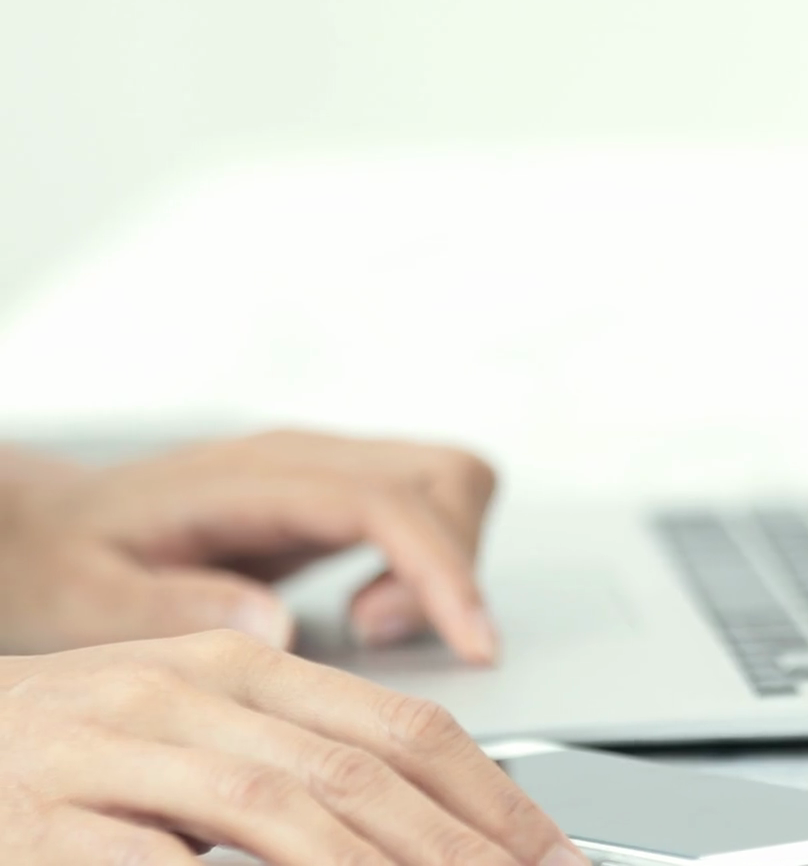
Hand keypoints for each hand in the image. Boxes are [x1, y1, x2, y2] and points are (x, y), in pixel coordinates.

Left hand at [0, 430, 500, 662]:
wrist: (44, 529)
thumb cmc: (63, 563)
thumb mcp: (87, 601)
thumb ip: (178, 609)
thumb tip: (279, 626)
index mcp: (246, 478)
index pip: (380, 503)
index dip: (440, 570)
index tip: (471, 640)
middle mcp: (301, 458)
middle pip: (443, 476)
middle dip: (453, 565)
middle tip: (380, 636)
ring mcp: (327, 469)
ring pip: (452, 483)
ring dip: (451, 561)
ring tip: (374, 627)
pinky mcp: (340, 493)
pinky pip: (430, 507)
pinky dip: (436, 561)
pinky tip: (373, 610)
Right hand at [0, 630, 587, 865]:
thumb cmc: (63, 750)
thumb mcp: (192, 728)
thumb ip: (300, 755)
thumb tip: (421, 820)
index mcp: (238, 665)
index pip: (400, 724)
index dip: (491, 795)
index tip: (552, 851)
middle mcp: (183, 694)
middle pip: (359, 774)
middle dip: (457, 849)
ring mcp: (108, 752)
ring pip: (278, 813)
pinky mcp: (38, 821)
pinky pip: (154, 862)